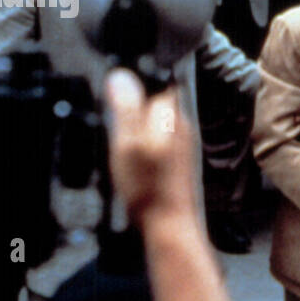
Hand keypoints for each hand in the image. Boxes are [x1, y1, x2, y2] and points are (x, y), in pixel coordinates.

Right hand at [103, 69, 195, 228]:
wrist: (169, 224)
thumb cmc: (149, 188)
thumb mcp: (127, 143)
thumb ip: (125, 109)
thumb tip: (121, 76)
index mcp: (170, 115)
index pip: (156, 80)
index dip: (134, 83)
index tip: (118, 99)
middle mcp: (180, 124)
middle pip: (152, 101)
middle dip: (132, 110)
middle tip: (120, 134)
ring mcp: (181, 142)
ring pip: (151, 122)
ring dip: (134, 131)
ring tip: (127, 154)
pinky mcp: (177, 158)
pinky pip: (154, 141)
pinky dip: (141, 148)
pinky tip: (134, 166)